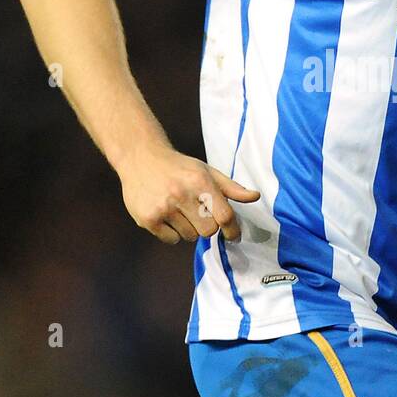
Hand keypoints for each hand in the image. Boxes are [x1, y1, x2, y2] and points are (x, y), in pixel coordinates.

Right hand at [118, 142, 260, 243]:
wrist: (141, 157)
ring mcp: (163, 207)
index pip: (224, 216)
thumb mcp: (206, 171)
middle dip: (207, 226)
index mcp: (200, 182)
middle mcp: (181, 194)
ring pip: (189, 236)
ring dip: (188, 228)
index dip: (232, 229)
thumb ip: (231, 187)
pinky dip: (172, 233)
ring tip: (179, 210)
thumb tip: (255, 196)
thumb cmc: (179, 167)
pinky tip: (166, 216)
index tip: (234, 236)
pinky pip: (171, 240)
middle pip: (208, 231)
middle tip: (198, 214)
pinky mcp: (148, 218)